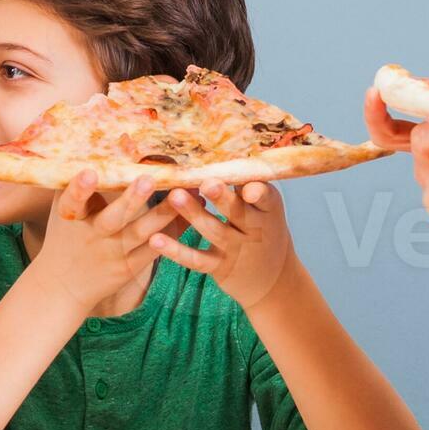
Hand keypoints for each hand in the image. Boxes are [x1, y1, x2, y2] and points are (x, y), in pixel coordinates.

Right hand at [23, 173, 182, 318]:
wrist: (64, 285)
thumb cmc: (66, 236)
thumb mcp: (64, 211)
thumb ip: (75, 182)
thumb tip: (89, 142)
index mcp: (73, 218)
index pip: (73, 201)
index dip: (80, 188)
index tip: (90, 172)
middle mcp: (94, 235)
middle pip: (113, 218)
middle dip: (131, 200)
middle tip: (148, 179)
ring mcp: (114, 253)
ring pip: (141, 232)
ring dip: (163, 213)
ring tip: (183, 193)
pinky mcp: (130, 267)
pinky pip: (154, 249)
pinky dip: (173, 233)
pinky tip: (191, 215)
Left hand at [150, 179, 301, 309]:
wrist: (272, 280)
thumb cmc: (263, 231)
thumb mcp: (265, 211)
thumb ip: (248, 187)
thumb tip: (223, 149)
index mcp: (269, 210)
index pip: (267, 199)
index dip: (259, 194)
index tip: (248, 188)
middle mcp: (255, 230)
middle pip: (239, 213)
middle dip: (223, 199)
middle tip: (207, 183)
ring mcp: (236, 250)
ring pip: (214, 231)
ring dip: (193, 214)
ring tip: (174, 197)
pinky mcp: (219, 267)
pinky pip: (195, 259)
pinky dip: (176, 250)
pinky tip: (156, 239)